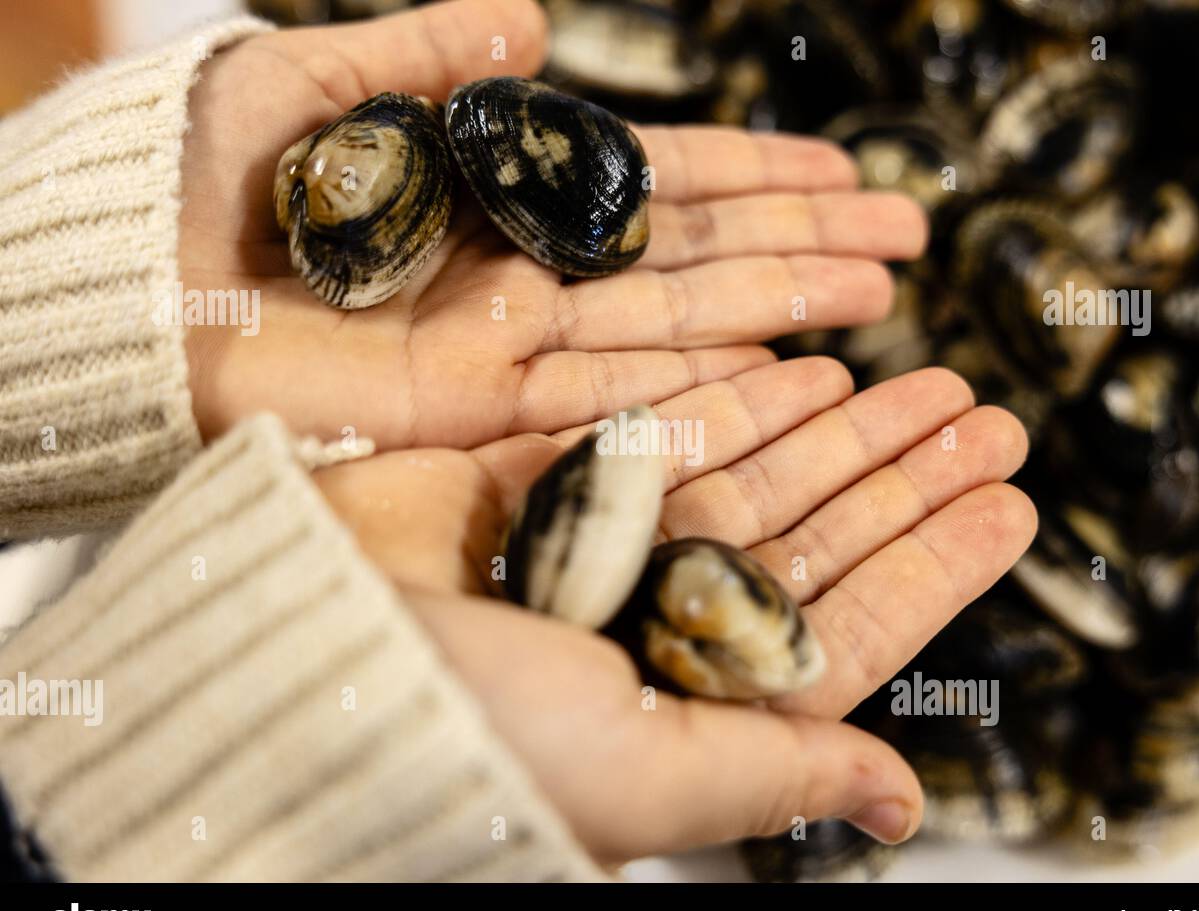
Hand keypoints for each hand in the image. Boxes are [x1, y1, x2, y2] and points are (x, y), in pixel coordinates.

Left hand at [180, 0, 925, 450]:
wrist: (121, 293)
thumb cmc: (195, 182)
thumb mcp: (318, 82)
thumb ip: (428, 56)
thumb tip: (531, 18)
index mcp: (499, 198)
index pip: (658, 186)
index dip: (755, 180)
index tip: (841, 175)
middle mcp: (526, 277)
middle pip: (693, 259)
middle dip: (802, 245)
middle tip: (902, 240)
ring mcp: (516, 348)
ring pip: (680, 326)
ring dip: (784, 311)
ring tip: (880, 293)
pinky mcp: (487, 409)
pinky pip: (619, 394)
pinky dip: (708, 385)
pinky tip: (792, 376)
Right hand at [314, 360, 1036, 862]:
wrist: (315, 652)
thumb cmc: (482, 733)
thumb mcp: (653, 773)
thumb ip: (780, 771)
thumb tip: (902, 805)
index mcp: (698, 697)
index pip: (849, 622)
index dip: (935, 562)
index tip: (1010, 503)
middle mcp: (660, 616)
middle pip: (817, 531)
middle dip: (905, 474)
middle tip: (990, 416)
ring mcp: (605, 540)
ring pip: (757, 471)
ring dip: (845, 426)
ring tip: (926, 382)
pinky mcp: (544, 477)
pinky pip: (664, 425)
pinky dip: (737, 395)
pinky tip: (809, 366)